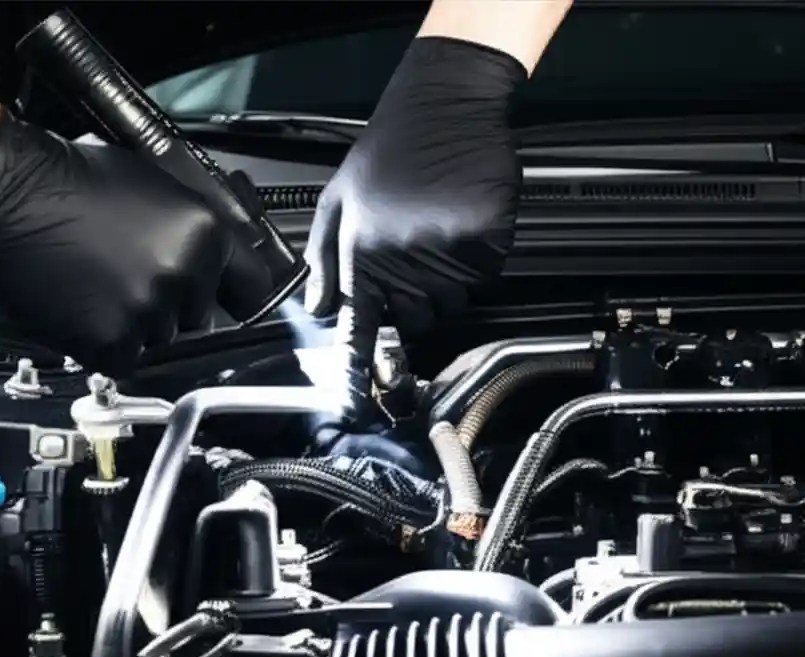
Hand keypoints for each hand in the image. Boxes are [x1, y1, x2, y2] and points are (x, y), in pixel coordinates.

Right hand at [0, 110, 226, 374]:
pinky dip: (102, 344)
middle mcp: (184, 274)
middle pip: (196, 316)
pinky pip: (121, 359)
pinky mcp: (110, 341)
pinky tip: (82, 308)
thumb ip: (188, 230)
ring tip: (96, 287)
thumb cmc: (65, 180)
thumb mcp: (152, 187)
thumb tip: (207, 256)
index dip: (229, 296)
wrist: (5, 194)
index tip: (225, 305)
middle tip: (127, 280)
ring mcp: (148, 311)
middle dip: (169, 306)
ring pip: (158, 339)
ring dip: (133, 325)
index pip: (252, 287)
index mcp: (205, 233)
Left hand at [303, 37, 526, 415]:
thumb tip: (318, 310)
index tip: (355, 402)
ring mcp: (448, 253)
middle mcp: (404, 260)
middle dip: (414, 303)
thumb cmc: (386, 151)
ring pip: (452, 302)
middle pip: (415, 321)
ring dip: (447, 283)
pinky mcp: (486, 242)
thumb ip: (326, 259)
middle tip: (414, 262)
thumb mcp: (338, 200)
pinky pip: (484, 277)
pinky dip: (477, 261)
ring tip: (436, 234)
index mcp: (362, 254)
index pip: (359, 326)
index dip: (357, 368)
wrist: (441, 106)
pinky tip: (462, 223)